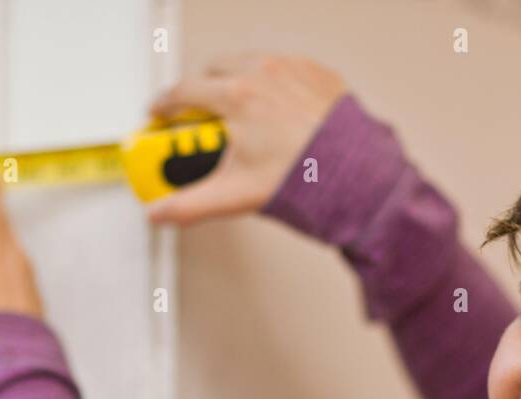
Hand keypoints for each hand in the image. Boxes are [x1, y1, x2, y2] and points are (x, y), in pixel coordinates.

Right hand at [146, 53, 345, 225]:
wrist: (363, 178)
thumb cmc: (309, 181)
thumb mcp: (236, 196)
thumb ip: (189, 204)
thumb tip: (160, 213)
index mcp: (237, 97)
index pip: (182, 92)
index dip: (163, 106)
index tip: (157, 115)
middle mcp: (263, 74)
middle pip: (213, 71)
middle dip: (199, 92)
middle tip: (198, 122)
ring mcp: (293, 70)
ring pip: (248, 64)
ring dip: (234, 82)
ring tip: (238, 116)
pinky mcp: (318, 74)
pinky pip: (283, 69)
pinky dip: (271, 84)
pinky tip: (275, 112)